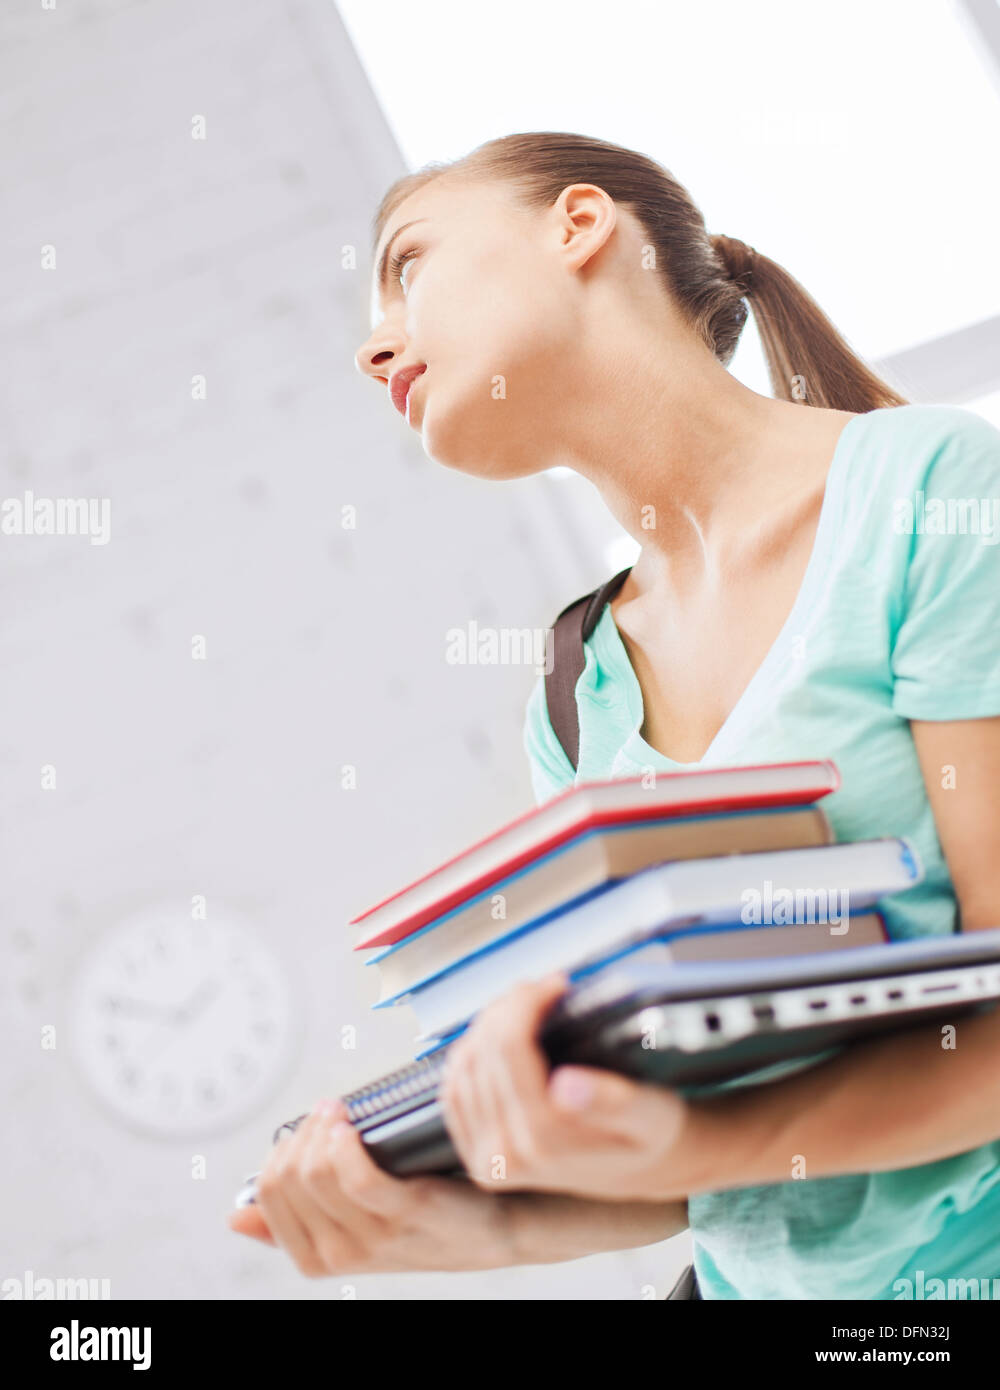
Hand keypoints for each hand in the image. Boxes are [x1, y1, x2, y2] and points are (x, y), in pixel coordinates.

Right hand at [226, 1098, 516, 1276]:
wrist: (494, 1229)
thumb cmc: (423, 1218)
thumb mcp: (353, 1229)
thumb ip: (295, 1224)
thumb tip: (235, 1216)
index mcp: (316, 1259)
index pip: (267, 1198)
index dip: (279, 1155)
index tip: (303, 1131)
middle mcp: (339, 1253)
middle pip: (287, 1179)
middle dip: (299, 1136)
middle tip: (326, 1114)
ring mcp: (371, 1235)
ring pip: (316, 1171)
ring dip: (321, 1128)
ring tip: (340, 1112)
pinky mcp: (404, 1209)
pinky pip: (354, 1173)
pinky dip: (344, 1140)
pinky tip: (351, 1124)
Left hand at [439, 973, 697, 1202]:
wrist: (642, 1169)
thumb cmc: (649, 1133)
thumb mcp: (649, 1115)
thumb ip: (611, 1101)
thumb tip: (566, 1084)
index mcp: (541, 1143)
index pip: (510, 1047)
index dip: (528, 1002)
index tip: (558, 983)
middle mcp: (504, 1158)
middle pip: (484, 1052)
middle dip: (510, 1006)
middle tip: (543, 987)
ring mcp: (485, 1159)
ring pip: (464, 1065)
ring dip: (489, 1025)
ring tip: (525, 1005)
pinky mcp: (476, 1156)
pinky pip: (454, 1091)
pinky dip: (470, 1054)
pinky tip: (496, 1035)